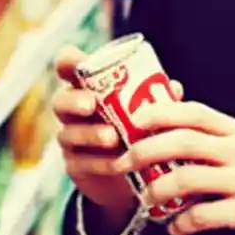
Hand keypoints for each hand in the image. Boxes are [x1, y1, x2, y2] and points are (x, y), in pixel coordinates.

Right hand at [52, 46, 184, 228]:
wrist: (137, 173)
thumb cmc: (141, 128)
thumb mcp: (150, 111)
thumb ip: (158, 98)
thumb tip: (174, 88)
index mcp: (89, 87)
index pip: (68, 67)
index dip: (67, 61)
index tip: (74, 63)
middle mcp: (75, 111)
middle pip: (61, 101)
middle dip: (74, 101)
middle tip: (91, 105)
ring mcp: (72, 139)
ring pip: (68, 134)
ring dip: (90, 134)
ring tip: (112, 138)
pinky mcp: (75, 166)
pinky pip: (82, 163)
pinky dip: (100, 163)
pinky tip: (118, 164)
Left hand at [112, 101, 234, 234]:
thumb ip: (215, 138)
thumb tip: (171, 124)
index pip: (195, 112)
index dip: (160, 112)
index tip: (133, 120)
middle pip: (183, 142)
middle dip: (145, 150)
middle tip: (123, 162)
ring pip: (188, 178)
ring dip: (157, 190)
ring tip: (146, 200)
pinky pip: (202, 216)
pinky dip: (181, 224)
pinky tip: (174, 228)